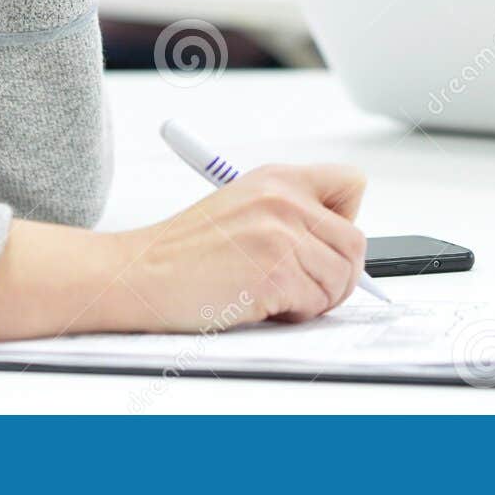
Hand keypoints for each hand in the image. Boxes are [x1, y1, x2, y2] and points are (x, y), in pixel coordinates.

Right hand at [110, 164, 368, 330]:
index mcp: (279, 179)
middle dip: (338, 275)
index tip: (324, 244)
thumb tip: (339, 250)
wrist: (139, 274)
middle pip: (356, 243)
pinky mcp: (275, 272)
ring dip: (316, 299)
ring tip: (277, 297)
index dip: (345, 221)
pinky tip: (263, 306)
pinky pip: (316, 303)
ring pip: (342, 278)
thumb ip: (290, 215)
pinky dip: (295, 314)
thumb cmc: (183, 252)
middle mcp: (285, 200)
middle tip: (306, 288)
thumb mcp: (242, 207)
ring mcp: (280, 235)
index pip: (351, 184)